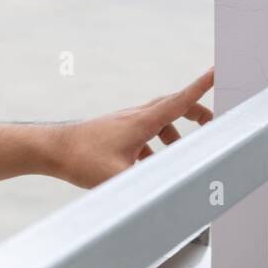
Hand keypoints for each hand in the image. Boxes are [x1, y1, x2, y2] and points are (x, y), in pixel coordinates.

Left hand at [55, 67, 213, 189]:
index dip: (202, 86)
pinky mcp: (114, 133)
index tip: (217, 70)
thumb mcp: (118, 178)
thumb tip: (171, 197)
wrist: (50, 150)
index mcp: (142, 122)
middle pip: (173, 107)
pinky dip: (153, 146)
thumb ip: (146, 187)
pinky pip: (142, 134)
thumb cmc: (80, 160)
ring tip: (178, 154)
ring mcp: (123, 124)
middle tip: (212, 125)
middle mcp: (134, 118)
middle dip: (196, 114)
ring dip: (174, 134)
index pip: (180, 100)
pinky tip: (148, 166)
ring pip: (158, 121)